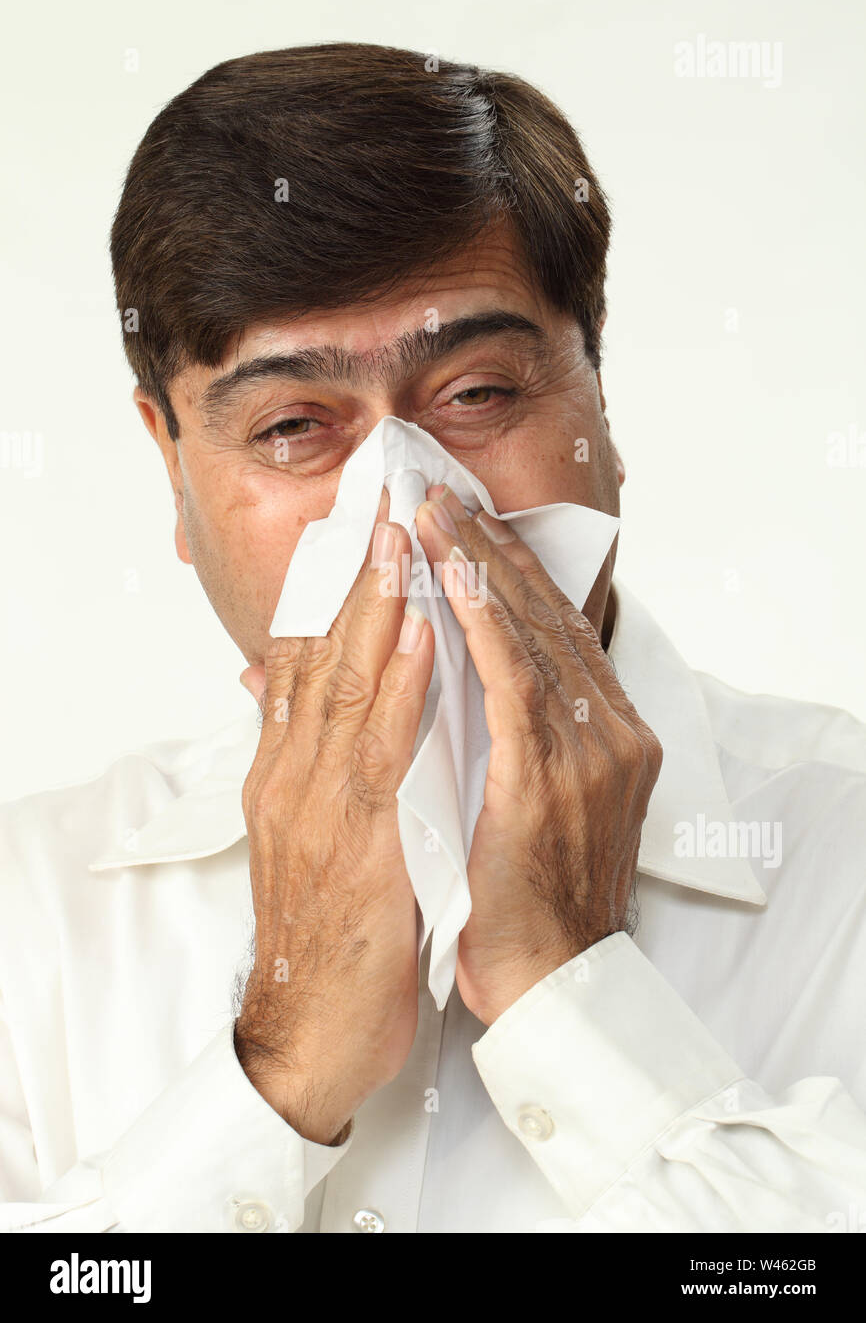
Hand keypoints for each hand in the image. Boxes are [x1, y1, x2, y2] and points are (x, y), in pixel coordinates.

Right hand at [235, 488, 433, 1143]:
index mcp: (285, 769)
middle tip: (390, 499)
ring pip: (346, 679)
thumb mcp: (311, 838)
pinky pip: (380, 743)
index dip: (338, 588)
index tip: (367, 528)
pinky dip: (399, 679)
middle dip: (359, 572)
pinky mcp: (350, 837)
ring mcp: (315, 801)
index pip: (308, 658)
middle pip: (322, 650)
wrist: (312, 1027)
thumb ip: (309, 765)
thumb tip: (300, 701)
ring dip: (378, 601)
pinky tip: (421, 629)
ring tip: (406, 533)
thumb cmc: (327, 931)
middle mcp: (291, 771)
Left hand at [414, 483, 662, 1026]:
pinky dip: (484, 622)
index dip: (513, 575)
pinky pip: (514, 681)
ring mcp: (588, 754)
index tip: (469, 525)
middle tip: (443, 494)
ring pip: (533, 635)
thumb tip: (450, 681)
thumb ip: (506, 735)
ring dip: (481, 567)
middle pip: (550, 618)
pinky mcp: (548, 777)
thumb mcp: (525, 803)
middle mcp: (611, 734)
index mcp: (608, 737)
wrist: (547, 981)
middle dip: (493, 550)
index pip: (558, 634)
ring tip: (437, 514)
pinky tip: (454, 577)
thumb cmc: (524, 899)